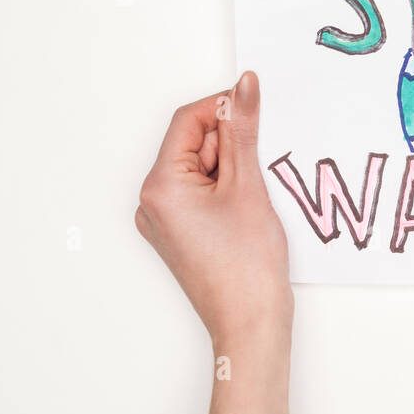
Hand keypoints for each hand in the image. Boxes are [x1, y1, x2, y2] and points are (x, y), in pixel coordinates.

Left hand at [135, 71, 291, 352]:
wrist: (250, 325)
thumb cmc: (246, 268)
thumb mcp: (248, 186)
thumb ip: (244, 130)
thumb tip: (242, 87)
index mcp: (160, 186)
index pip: (188, 121)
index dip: (224, 108)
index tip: (255, 104)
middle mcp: (152, 202)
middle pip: (193, 145)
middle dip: (230, 145)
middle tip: (261, 166)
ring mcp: (165, 220)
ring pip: (200, 169)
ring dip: (232, 168)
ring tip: (254, 197)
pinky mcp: (181, 233)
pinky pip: (201, 194)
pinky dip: (227, 190)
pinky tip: (248, 208)